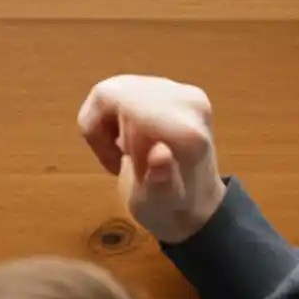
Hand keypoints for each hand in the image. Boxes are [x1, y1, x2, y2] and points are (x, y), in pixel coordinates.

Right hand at [78, 75, 225, 243]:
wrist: (196, 203)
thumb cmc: (172, 210)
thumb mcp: (161, 207)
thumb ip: (161, 182)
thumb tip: (161, 151)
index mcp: (186, 130)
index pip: (120, 100)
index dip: (102, 132)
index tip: (117, 163)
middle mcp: (187, 99)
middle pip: (114, 92)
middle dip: (102, 128)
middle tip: (120, 159)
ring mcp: (181, 90)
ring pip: (115, 88)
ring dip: (106, 121)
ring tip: (124, 151)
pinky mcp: (173, 88)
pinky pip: (123, 88)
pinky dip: (114, 114)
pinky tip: (128, 138)